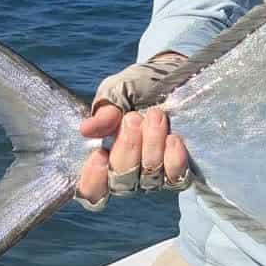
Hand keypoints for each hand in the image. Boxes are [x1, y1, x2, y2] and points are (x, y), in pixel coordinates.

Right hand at [76, 53, 190, 210]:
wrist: (178, 76)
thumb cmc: (142, 87)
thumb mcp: (118, 91)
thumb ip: (103, 111)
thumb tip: (86, 130)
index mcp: (104, 159)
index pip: (91, 190)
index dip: (92, 180)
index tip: (99, 153)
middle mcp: (128, 174)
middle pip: (121, 183)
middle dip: (127, 148)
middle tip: (133, 118)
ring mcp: (154, 176)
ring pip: (148, 179)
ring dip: (151, 146)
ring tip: (155, 116)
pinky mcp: (179, 171)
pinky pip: (175, 179)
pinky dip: (173, 161)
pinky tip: (173, 139)